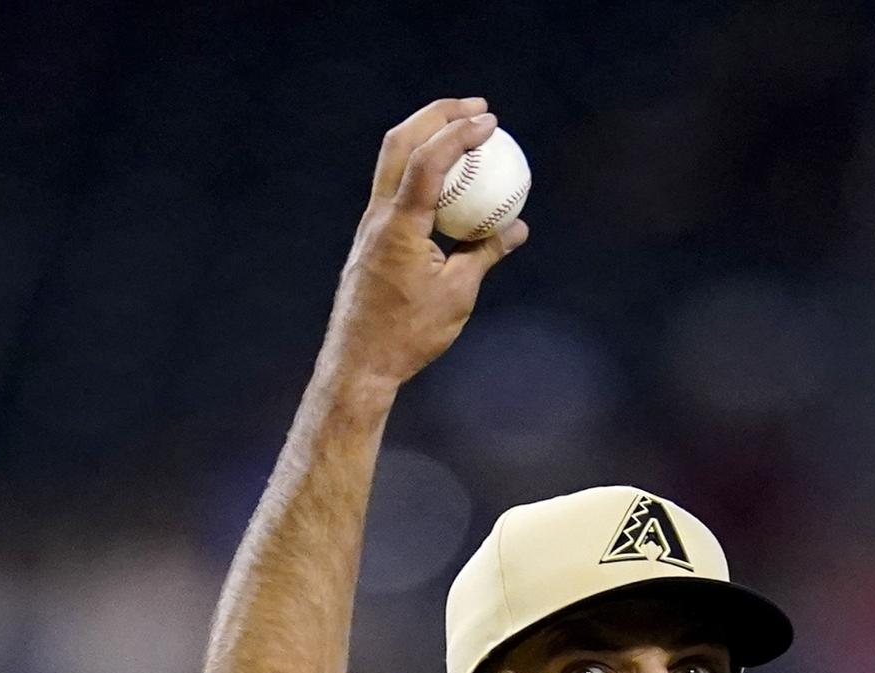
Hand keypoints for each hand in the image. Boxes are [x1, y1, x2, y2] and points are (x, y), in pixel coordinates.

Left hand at [320, 99, 529, 395]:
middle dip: (438, 115)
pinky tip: (448, 177)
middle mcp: (378, 216)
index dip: (460, 134)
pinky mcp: (372, 237)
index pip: (429, 162)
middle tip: (476, 108)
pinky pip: (397, 187)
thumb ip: (486, 253)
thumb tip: (516, 227)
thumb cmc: (409, 334)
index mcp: (399, 226)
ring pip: (392, 160)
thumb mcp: (458, 295)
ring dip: (427, 135)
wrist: (358, 363)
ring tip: (463, 129)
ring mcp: (370, 225)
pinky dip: (422, 168)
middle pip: (401, 142)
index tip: (490, 122)